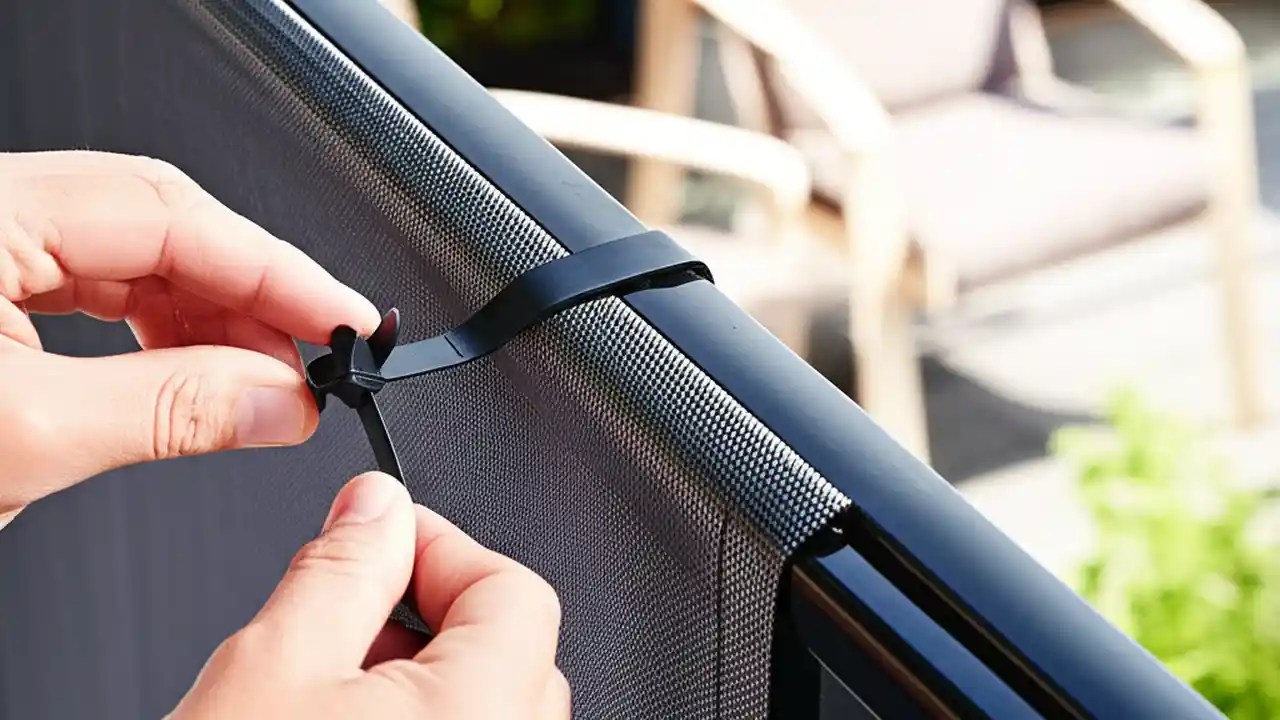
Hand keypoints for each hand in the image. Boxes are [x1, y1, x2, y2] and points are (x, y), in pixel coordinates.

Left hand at [0, 151, 380, 528]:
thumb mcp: (26, 435)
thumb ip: (167, 409)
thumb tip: (279, 401)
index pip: (174, 217)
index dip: (279, 273)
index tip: (347, 322)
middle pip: (166, 226)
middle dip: (255, 297)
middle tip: (320, 360)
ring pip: (138, 255)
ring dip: (215, 318)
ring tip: (263, 381)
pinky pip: (99, 281)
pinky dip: (162, 328)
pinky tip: (198, 371)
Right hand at [170, 473, 568, 718]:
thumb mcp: (271, 669)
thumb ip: (341, 570)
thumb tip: (377, 505)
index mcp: (484, 708)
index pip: (512, 587)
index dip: (437, 545)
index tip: (378, 536)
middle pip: (510, 645)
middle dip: (427, 613)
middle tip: (346, 614)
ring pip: (493, 702)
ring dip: (425, 676)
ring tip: (330, 693)